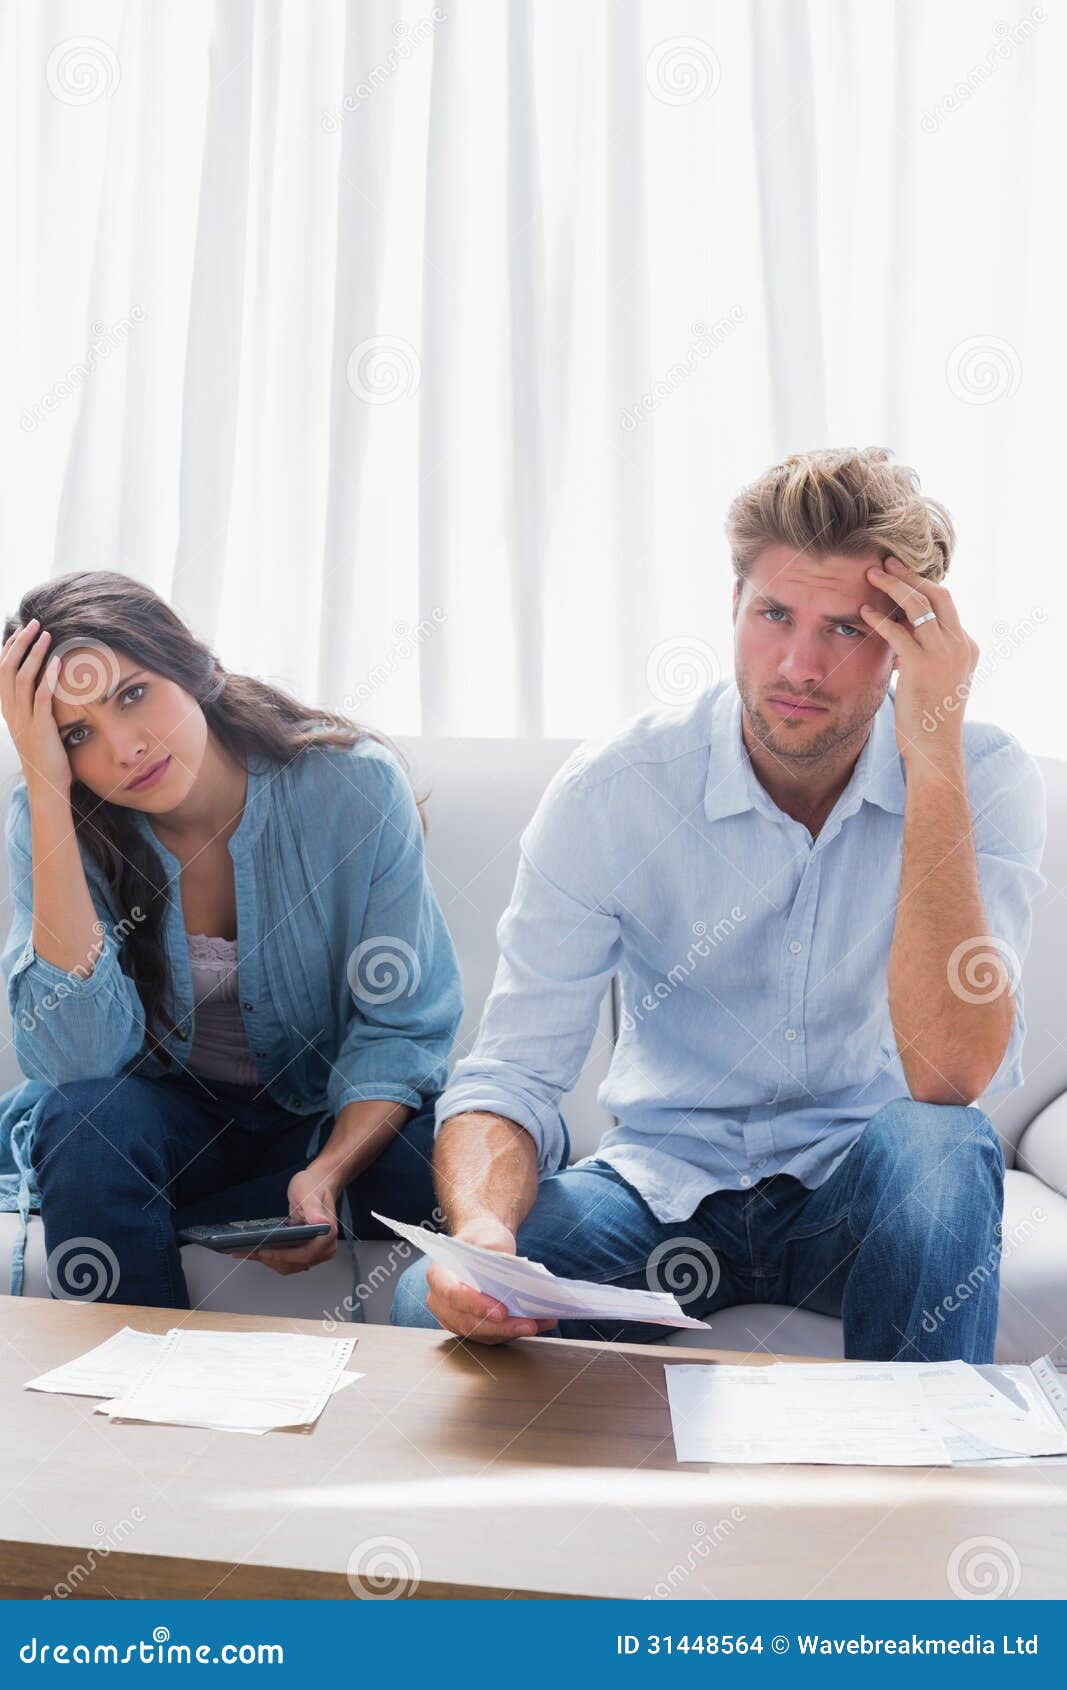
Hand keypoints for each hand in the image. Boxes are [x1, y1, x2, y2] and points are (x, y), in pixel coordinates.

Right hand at [0, 620, 71, 797]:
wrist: (47, 787)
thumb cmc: (46, 757)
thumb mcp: (34, 727)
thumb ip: (34, 707)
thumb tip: (43, 687)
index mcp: (9, 710)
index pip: (1, 672)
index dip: (9, 649)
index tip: (21, 631)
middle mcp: (12, 712)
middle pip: (7, 669)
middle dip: (20, 643)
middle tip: (34, 623)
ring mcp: (24, 720)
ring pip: (22, 678)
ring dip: (34, 653)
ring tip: (47, 634)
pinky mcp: (41, 728)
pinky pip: (41, 698)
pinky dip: (48, 677)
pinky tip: (57, 661)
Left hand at [239, 1165, 339, 1274]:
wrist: (317, 1184)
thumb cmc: (314, 1186)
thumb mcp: (310, 1195)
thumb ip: (315, 1210)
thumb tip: (321, 1222)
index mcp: (328, 1235)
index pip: (305, 1254)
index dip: (283, 1256)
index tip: (263, 1252)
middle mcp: (324, 1248)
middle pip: (295, 1263)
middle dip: (270, 1259)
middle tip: (248, 1251)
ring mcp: (315, 1252)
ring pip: (289, 1265)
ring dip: (268, 1261)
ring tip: (248, 1251)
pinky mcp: (305, 1252)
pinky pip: (287, 1261)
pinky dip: (272, 1258)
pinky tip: (258, 1250)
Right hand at [425, 1214, 556, 1344]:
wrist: (482, 1244)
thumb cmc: (481, 1239)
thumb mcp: (488, 1236)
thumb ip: (496, 1253)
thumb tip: (513, 1275)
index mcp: (439, 1274)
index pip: (452, 1294)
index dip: (476, 1305)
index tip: (502, 1311)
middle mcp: (440, 1301)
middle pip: (466, 1322)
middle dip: (500, 1326)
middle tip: (528, 1324)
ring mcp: (453, 1317)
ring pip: (481, 1334)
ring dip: (511, 1332)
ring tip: (538, 1323)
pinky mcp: (471, 1327)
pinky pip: (491, 1336)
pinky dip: (514, 1331)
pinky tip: (537, 1323)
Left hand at [859, 557, 978, 759]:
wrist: (935, 749)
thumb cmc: (930, 719)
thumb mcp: (936, 680)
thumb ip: (924, 655)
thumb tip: (900, 637)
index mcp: (967, 647)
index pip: (945, 604)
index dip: (921, 585)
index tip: (899, 574)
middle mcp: (960, 645)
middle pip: (937, 594)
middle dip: (910, 574)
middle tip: (885, 562)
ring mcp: (943, 654)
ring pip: (918, 604)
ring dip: (893, 585)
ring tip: (870, 575)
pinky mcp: (921, 666)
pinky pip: (897, 631)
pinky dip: (878, 618)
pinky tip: (862, 611)